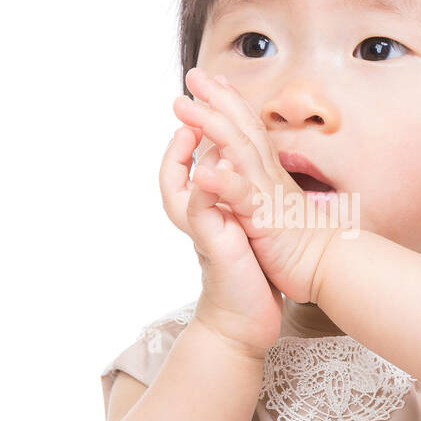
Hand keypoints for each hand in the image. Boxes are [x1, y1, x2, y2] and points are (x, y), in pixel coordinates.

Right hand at [158, 118, 282, 356]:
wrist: (246, 320)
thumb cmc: (247, 272)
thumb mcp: (241, 227)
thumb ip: (233, 197)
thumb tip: (233, 164)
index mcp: (208, 208)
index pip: (188, 163)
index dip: (195, 133)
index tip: (206, 107)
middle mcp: (199, 217)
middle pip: (173, 169)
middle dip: (179, 133)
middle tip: (184, 100)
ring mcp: (204, 232)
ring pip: (179, 190)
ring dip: (183, 158)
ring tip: (190, 129)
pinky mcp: (215, 247)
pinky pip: (201, 214)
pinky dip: (204, 190)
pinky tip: (210, 170)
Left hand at [172, 67, 342, 305]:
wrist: (328, 266)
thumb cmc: (303, 241)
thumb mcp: (278, 204)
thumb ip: (264, 183)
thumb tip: (255, 170)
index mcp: (268, 173)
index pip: (248, 129)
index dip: (231, 102)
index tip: (215, 80)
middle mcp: (267, 176)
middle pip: (241, 127)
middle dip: (216, 99)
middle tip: (194, 74)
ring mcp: (266, 194)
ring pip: (238, 150)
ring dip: (210, 125)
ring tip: (185, 106)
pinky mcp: (264, 219)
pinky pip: (242, 197)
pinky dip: (223, 183)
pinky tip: (202, 173)